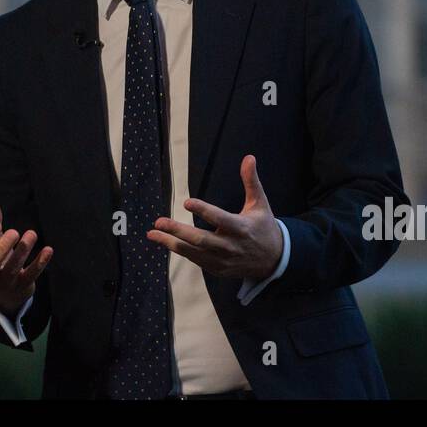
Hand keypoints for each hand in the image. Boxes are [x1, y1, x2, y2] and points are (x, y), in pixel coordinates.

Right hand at [0, 199, 51, 317]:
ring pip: (12, 269)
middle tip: (13, 232)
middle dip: (2, 248)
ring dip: (22, 251)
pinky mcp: (22, 287)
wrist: (5, 295)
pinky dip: (40, 263)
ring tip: (32, 234)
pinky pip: (31, 275)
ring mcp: (5, 283)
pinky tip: (49, 249)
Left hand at [147, 154, 282, 279]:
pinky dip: (180, 251)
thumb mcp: (260, 204)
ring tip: (153, 234)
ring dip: (171, 243)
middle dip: (177, 231)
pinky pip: (195, 260)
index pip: (220, 219)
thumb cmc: (263, 227)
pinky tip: (166, 242)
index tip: (187, 202)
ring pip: (193, 252)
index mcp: (241, 228)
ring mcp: (223, 260)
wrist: (274, 260)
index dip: (203, 210)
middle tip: (159, 222)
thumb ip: (251, 181)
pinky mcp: (218, 269)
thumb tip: (249, 157)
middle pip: (200, 239)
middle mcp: (230, 246)